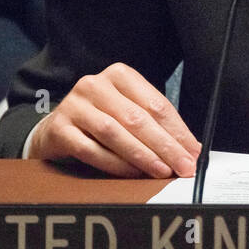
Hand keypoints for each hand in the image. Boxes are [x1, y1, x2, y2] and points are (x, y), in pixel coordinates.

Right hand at [27, 63, 201, 177]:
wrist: (55, 130)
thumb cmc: (100, 120)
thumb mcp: (129, 113)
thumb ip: (157, 126)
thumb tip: (190, 149)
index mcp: (119, 75)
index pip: (155, 103)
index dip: (177, 130)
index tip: (192, 152)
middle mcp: (95, 84)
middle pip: (137, 118)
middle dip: (165, 145)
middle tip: (183, 166)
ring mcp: (74, 105)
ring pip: (114, 132)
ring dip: (142, 155)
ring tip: (162, 171)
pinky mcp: (59, 128)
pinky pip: (91, 150)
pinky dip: (115, 163)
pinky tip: (132, 173)